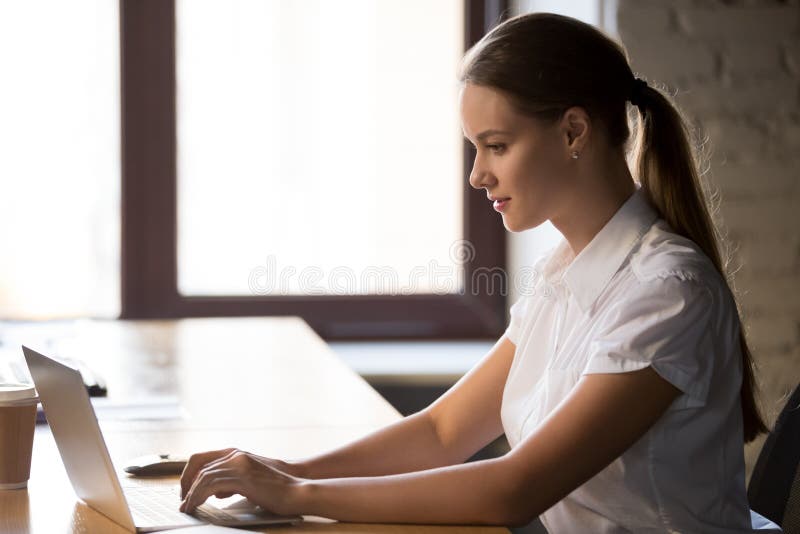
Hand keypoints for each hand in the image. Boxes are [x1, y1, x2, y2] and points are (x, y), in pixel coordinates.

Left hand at [179, 447, 304, 514]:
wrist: (296, 490)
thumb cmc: (276, 488)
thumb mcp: (251, 480)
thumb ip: (234, 481)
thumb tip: (218, 492)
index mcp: (237, 454)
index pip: (202, 458)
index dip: (188, 473)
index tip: (184, 490)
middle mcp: (236, 456)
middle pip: (200, 467)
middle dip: (186, 486)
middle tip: (183, 502)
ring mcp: (240, 465)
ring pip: (204, 477)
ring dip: (191, 494)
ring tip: (188, 508)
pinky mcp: (243, 478)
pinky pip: (212, 485)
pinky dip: (199, 496)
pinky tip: (197, 505)